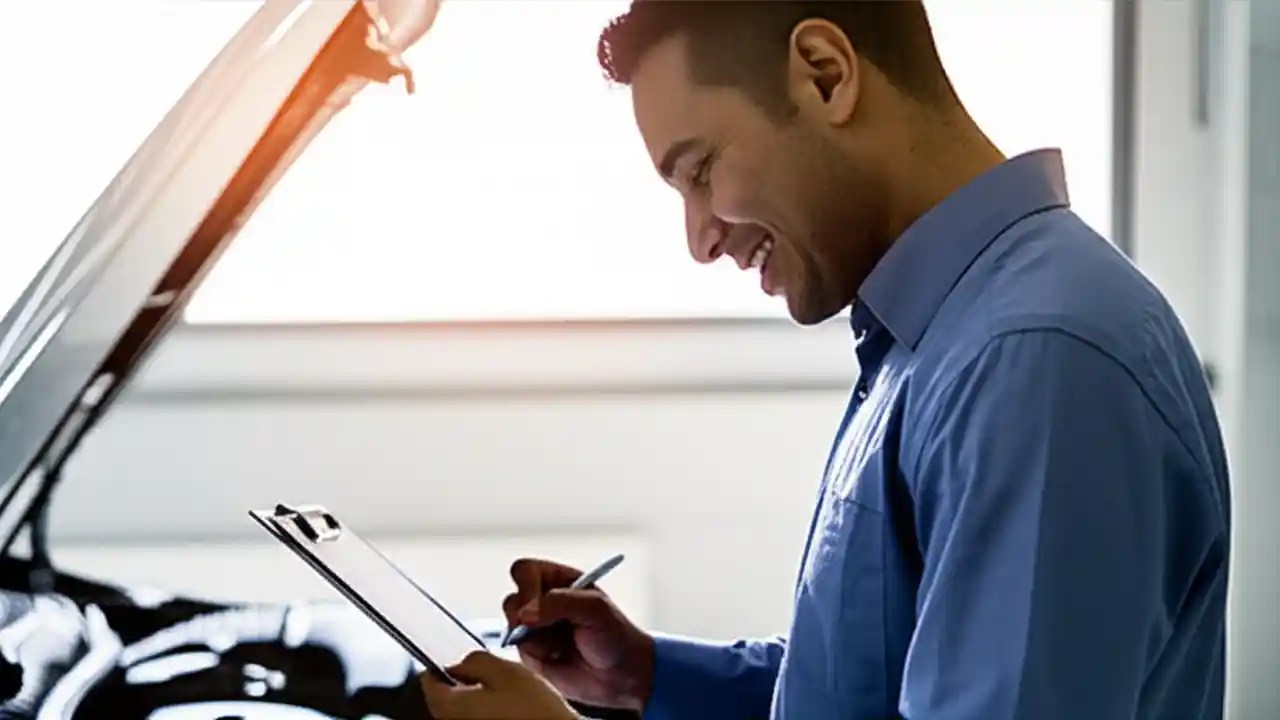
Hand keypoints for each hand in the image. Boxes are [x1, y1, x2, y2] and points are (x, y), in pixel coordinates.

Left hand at [420, 651, 577, 719]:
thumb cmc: (535, 712)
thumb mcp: (505, 671)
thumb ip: (474, 659)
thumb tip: (460, 660)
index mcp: (449, 706)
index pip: (429, 679)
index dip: (445, 661)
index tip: (463, 657)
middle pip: (447, 695)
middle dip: (466, 679)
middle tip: (494, 673)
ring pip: (466, 708)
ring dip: (481, 696)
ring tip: (509, 692)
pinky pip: (480, 718)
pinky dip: (491, 710)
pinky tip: (514, 708)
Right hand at [502, 558, 654, 712]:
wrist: (623, 676)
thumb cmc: (616, 636)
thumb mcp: (594, 609)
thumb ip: (558, 603)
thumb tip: (524, 614)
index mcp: (559, 580)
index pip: (525, 571)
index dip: (525, 586)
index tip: (533, 606)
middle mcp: (543, 601)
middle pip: (512, 600)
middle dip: (522, 618)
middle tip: (540, 629)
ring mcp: (536, 628)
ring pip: (512, 629)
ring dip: (536, 640)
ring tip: (562, 646)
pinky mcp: (533, 653)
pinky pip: (520, 653)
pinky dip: (538, 657)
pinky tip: (559, 658)